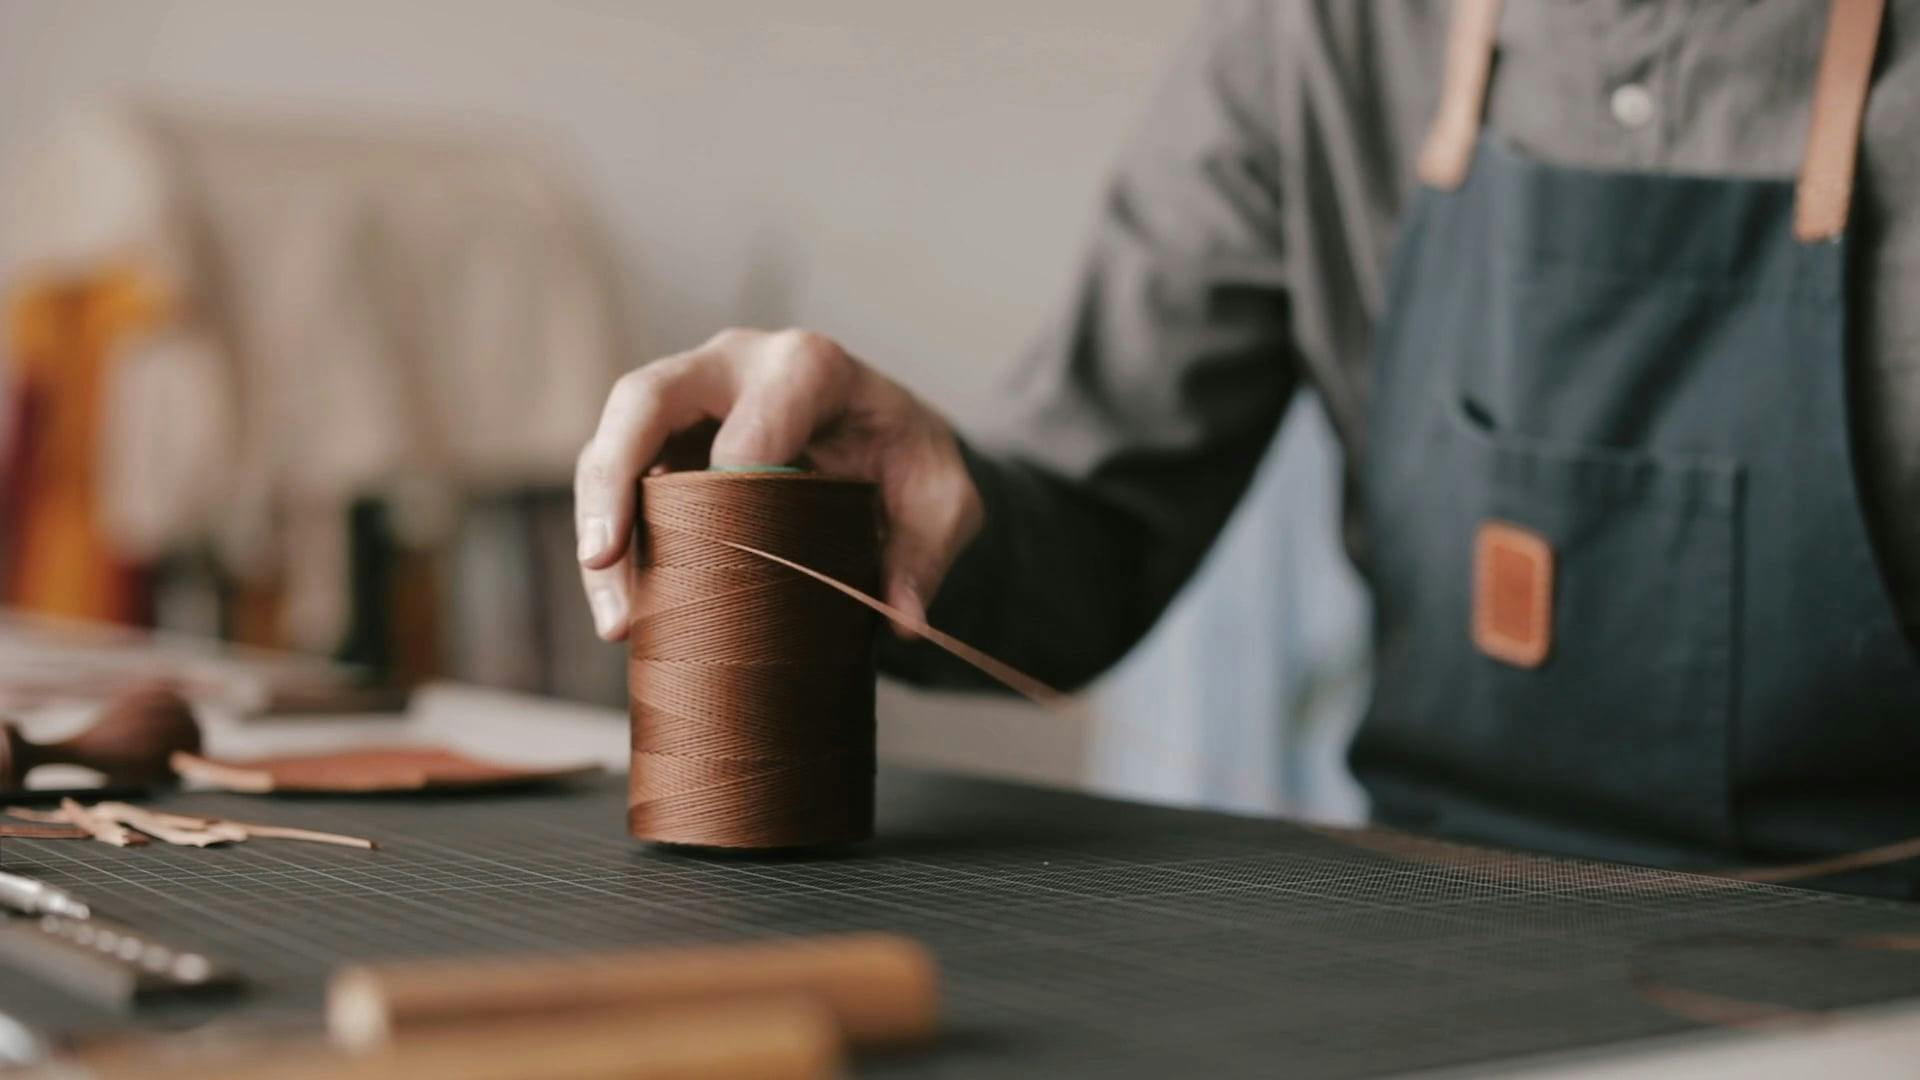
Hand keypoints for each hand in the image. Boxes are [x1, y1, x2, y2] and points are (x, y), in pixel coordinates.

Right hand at [575, 328, 982, 641]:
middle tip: (606, 561)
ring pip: (614, 442)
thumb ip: (928, 554)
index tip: (731, 549)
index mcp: (809, 367)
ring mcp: (692, 399)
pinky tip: (622, 610)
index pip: (753, 414)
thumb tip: (901, 616)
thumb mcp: (945, 502)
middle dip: (614, 480)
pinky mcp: (666, 439)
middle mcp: (736, 366)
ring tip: (616, 620)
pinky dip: (612, 544)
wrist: (891, 443)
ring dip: (601, 527)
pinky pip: (618, 479)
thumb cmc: (911, 460)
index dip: (731, 476)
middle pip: (644, 399)